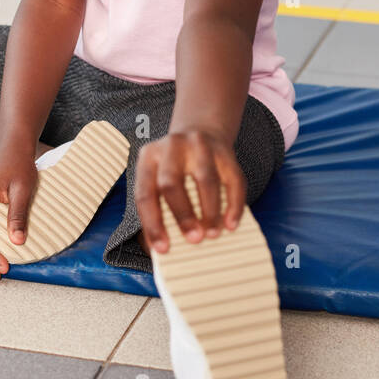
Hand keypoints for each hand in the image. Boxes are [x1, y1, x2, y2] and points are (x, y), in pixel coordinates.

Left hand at [134, 127, 245, 255]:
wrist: (199, 129)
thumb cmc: (174, 166)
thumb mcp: (158, 177)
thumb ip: (158, 207)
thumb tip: (165, 248)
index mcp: (148, 157)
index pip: (145, 194)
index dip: (153, 223)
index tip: (163, 249)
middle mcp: (172, 147)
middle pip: (171, 182)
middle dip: (182, 215)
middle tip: (194, 240)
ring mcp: (199, 145)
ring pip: (206, 179)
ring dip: (210, 211)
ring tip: (213, 234)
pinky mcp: (224, 150)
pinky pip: (233, 179)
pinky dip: (233, 204)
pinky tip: (231, 223)